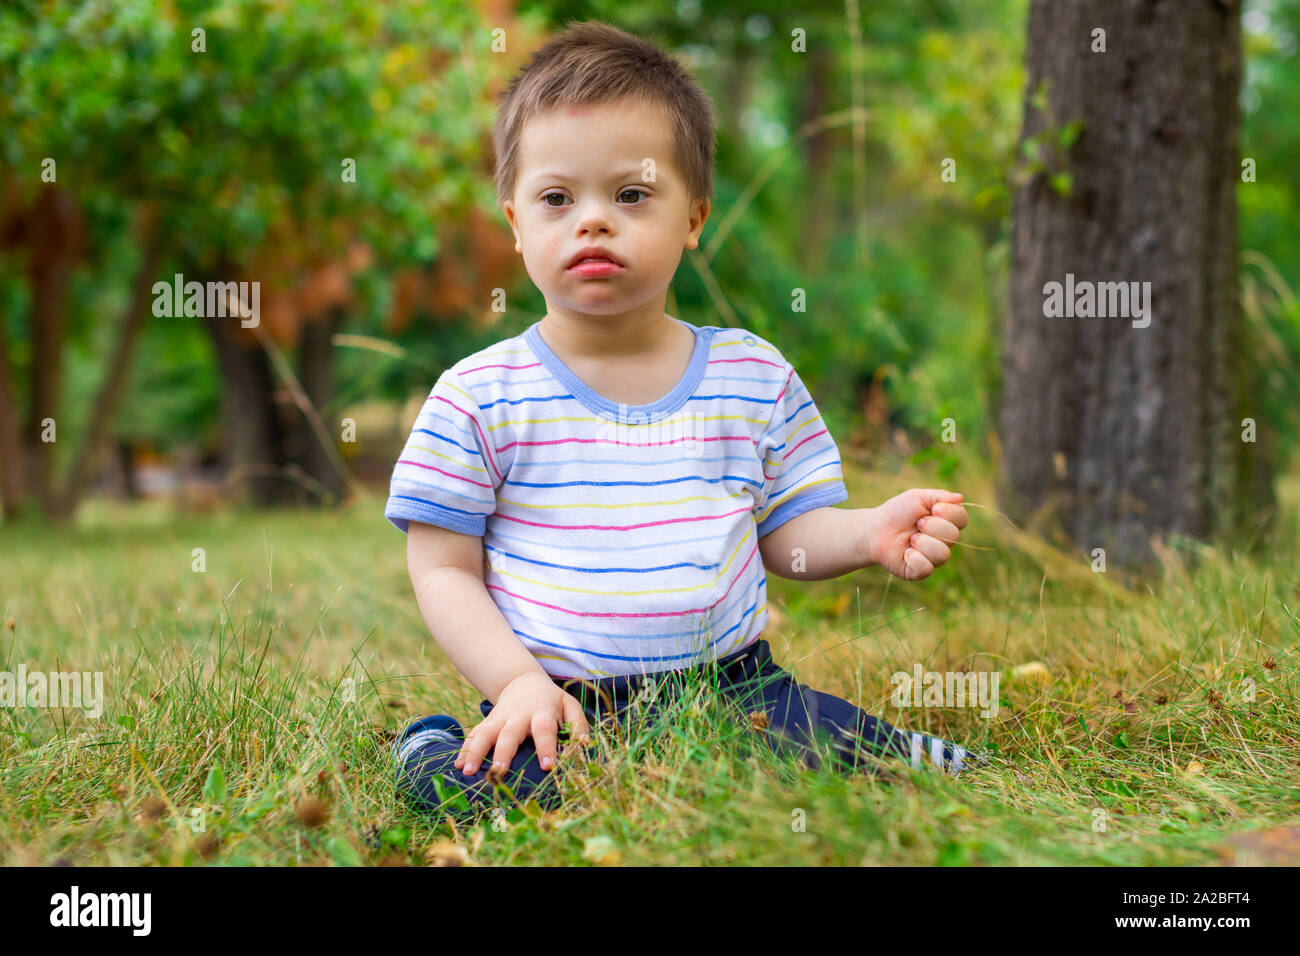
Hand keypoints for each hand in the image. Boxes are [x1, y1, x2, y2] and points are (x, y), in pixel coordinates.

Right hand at [453, 671, 590, 775]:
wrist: (523, 682)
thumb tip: (583, 749)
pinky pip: (474, 735)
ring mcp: (499, 719)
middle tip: (498, 771)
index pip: (544, 730)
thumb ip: (578, 726)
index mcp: (542, 712)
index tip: (547, 766)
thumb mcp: (569, 706)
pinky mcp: (487, 723)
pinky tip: (458, 765)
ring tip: (468, 770)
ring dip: (475, 751)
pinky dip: (465, 749)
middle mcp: (518, 716)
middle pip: (509, 733)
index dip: (546, 747)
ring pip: (485, 733)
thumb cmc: (551, 702)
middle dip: (503, 752)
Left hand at [866, 489, 967, 580]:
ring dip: (922, 542)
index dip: (949, 513)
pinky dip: (914, 558)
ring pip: (942, 554)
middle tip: (917, 524)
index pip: (962, 519)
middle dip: (932, 526)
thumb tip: (960, 498)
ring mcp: (933, 557)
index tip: (933, 509)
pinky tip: (905, 552)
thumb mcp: (917, 497)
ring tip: (910, 539)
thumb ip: (940, 496)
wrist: (876, 529)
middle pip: (954, 536)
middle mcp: (944, 541)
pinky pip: (926, 568)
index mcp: (946, 522)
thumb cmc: (898, 512)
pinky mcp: (921, 571)